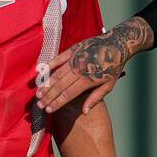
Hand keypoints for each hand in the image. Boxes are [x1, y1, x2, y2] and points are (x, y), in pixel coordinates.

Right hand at [37, 17, 152, 114]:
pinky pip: (58, 58)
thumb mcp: (109, 85)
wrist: (118, 44)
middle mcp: (79, 69)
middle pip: (60, 86)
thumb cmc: (114, 67)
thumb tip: (85, 112)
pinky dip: (49, 65)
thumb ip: (95, 98)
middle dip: (48, 96)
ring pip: (57, 74)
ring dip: (46, 84)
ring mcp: (75, 59)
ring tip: (38, 93)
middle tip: (39, 104)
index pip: (68, 94)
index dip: (57, 103)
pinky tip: (40, 72)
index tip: (48, 110)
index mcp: (88, 80)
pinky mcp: (73, 50)